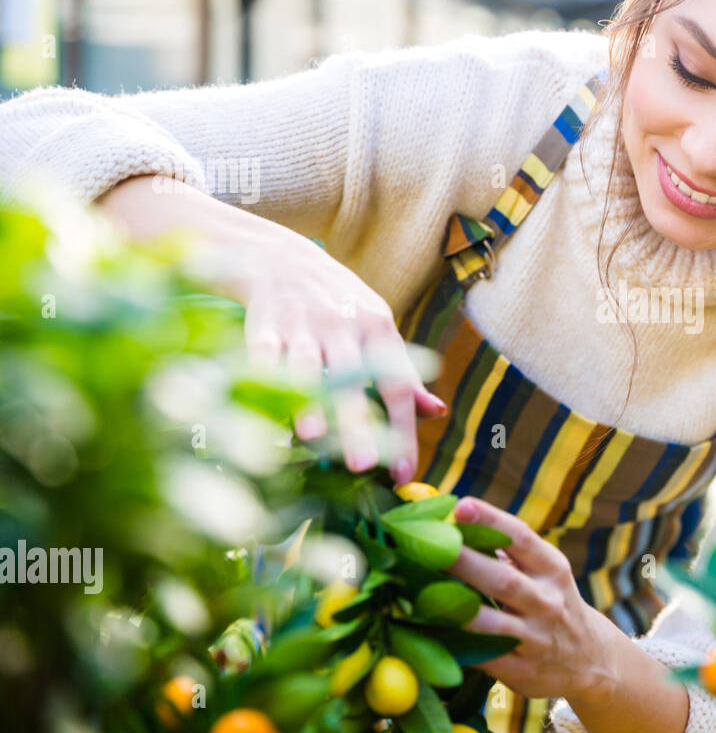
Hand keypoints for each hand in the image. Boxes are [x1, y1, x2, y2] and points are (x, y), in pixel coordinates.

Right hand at [238, 224, 445, 483]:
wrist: (284, 260)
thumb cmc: (340, 306)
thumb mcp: (377, 328)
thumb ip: (404, 373)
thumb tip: (437, 412)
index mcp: (378, 328)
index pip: (397, 383)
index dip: (403, 429)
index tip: (404, 472)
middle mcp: (343, 325)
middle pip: (354, 379)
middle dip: (358, 423)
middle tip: (363, 465)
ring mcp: (302, 324)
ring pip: (307, 366)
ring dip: (309, 401)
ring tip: (313, 438)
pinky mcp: (263, 325)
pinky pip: (263, 357)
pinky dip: (263, 383)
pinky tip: (262, 414)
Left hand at [446, 496, 617, 702]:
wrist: (591, 658)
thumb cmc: (552, 602)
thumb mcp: (545, 573)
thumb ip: (510, 552)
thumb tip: (455, 521)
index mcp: (552, 569)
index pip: (521, 538)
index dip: (491, 520)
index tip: (461, 506)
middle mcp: (548, 602)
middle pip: (503, 580)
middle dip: (465, 563)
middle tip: (430, 547)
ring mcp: (536, 639)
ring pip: (492, 625)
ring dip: (456, 610)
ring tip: (420, 594)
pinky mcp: (523, 671)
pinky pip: (485, 658)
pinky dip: (458, 647)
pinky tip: (431, 635)